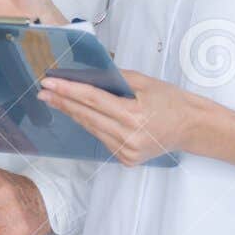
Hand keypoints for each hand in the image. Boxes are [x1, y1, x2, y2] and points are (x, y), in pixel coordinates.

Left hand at [38, 71, 209, 165]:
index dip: (67, 90)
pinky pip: (102, 138)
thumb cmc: (171, 101)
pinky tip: (81, 114)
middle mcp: (128, 136)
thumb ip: (114, 79)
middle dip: (62, 101)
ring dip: (73, 113)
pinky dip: (92, 125)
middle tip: (43, 91)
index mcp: (134, 115)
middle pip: (86, 115)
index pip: (92, 99)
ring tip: (55, 100)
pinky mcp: (126, 159)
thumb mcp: (144, 81)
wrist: (191, 127)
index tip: (49, 82)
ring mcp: (127, 151)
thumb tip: (86, 75)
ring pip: (91, 128)